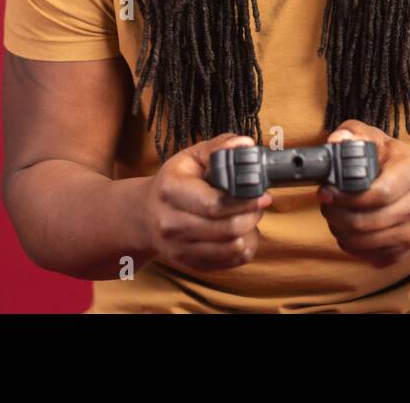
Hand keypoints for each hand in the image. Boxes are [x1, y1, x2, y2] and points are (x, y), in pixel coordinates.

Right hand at [142, 133, 272, 272]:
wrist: (146, 214)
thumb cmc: (175, 181)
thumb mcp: (192, 157)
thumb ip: (220, 147)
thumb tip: (246, 145)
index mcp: (170, 191)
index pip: (215, 204)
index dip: (244, 201)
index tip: (262, 194)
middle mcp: (170, 224)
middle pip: (227, 229)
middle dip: (252, 216)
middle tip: (259, 204)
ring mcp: (178, 248)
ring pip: (231, 248)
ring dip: (250, 232)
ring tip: (249, 217)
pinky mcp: (190, 264)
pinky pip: (230, 262)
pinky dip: (243, 248)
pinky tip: (240, 233)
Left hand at [318, 120, 409, 268]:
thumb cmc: (393, 163)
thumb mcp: (377, 140)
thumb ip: (355, 134)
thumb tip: (337, 141)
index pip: (380, 193)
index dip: (348, 196)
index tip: (327, 192)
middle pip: (369, 221)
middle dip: (338, 215)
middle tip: (326, 205)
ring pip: (367, 242)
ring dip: (341, 231)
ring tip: (334, 216)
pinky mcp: (406, 250)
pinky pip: (371, 256)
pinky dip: (352, 246)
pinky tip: (348, 230)